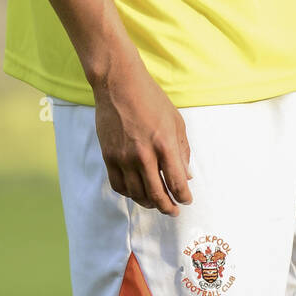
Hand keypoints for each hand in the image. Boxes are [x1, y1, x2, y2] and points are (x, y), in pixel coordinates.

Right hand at [93, 53, 192, 215]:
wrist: (119, 84)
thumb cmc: (151, 99)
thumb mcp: (175, 121)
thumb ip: (182, 150)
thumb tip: (187, 175)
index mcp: (164, 144)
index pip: (177, 183)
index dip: (184, 197)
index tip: (187, 200)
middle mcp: (144, 154)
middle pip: (157, 194)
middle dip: (168, 207)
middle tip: (173, 211)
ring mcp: (123, 157)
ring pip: (137, 194)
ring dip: (149, 203)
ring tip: (156, 203)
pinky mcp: (108, 156)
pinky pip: (119, 185)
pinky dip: (129, 194)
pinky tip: (137, 192)